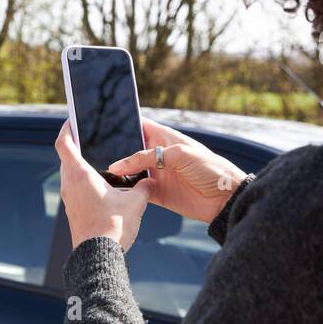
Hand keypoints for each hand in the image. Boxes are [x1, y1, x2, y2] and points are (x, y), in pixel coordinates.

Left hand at [56, 121, 154, 250]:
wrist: (98, 256)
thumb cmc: (113, 227)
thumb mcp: (135, 203)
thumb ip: (144, 187)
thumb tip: (151, 180)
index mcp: (79, 175)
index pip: (64, 143)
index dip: (66, 128)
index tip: (72, 120)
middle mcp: (69, 184)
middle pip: (66, 157)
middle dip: (77, 146)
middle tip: (90, 137)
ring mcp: (69, 199)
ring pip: (70, 174)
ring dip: (80, 165)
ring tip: (99, 160)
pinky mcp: (73, 211)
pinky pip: (75, 188)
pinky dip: (84, 181)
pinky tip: (102, 185)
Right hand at [107, 118, 247, 223]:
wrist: (225, 199)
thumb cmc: (210, 169)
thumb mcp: (180, 155)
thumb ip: (149, 157)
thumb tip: (119, 166)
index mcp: (165, 139)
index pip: (141, 126)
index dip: (125, 124)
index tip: (104, 124)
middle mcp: (158, 156)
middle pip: (130, 150)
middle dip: (116, 151)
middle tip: (97, 152)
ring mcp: (157, 175)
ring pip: (130, 172)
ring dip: (119, 173)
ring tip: (102, 172)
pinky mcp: (157, 194)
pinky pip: (136, 191)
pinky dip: (127, 190)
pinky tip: (116, 189)